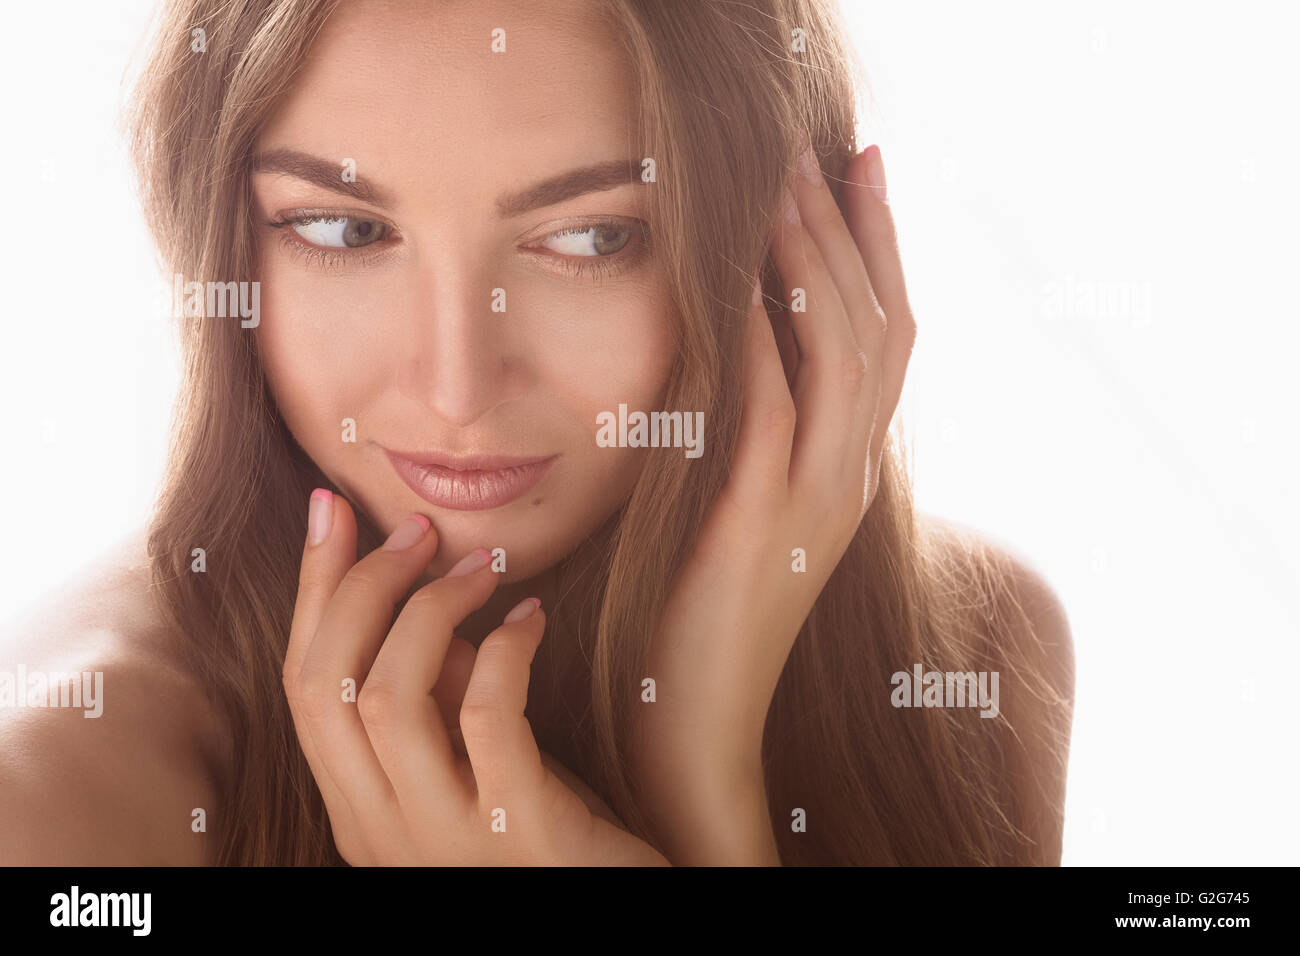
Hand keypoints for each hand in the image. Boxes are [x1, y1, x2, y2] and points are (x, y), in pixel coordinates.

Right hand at [283, 492, 668, 865]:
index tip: (329, 507)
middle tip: (416, 532)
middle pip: (325, 685)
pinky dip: (505, 650)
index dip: (312, 587)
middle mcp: (381, 829)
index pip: (304, 685)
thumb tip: (426, 599)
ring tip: (480, 569)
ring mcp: (443, 838)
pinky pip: (485, 715)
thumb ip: (438, 690)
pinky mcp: (517, 829)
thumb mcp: (475, 753)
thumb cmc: (550, 822)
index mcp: (358, 807)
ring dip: (429, 611)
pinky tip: (533, 618)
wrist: (614, 907)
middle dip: (361, 586)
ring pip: (387, 696)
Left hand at [630, 138, 915, 863]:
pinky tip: (746, 286)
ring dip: (815, 266)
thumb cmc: (707, 611)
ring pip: (844, 360)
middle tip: (820, 153)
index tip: (857, 169)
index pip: (888, 339)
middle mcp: (850, 478)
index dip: (881, 250)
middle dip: (851, 233)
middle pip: (878, 330)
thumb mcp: (749, 510)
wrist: (699, 720)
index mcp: (849, 470)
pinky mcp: (760, 529)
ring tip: (787, 187)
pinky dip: (766, 343)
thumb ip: (758, 436)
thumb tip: (737, 345)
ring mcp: (815, 504)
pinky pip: (775, 415)